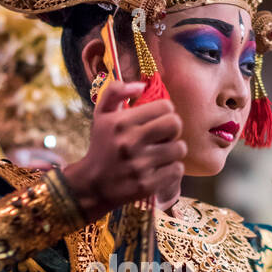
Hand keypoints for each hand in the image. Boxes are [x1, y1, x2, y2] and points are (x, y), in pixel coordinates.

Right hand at [61, 79, 185, 219]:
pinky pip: (177, 170)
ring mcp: (139, 165)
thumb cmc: (101, 147)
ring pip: (179, 148)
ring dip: (173, 151)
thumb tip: (140, 85)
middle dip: (172, 130)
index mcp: (121, 122)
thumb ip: (115, 91)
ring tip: (161, 154)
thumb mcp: (101, 115)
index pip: (165, 106)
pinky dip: (171, 169)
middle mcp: (130, 142)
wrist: (92, 185)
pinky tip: (159, 169)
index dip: (165, 112)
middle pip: (175, 124)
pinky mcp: (147, 184)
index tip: (157, 120)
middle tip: (163, 137)